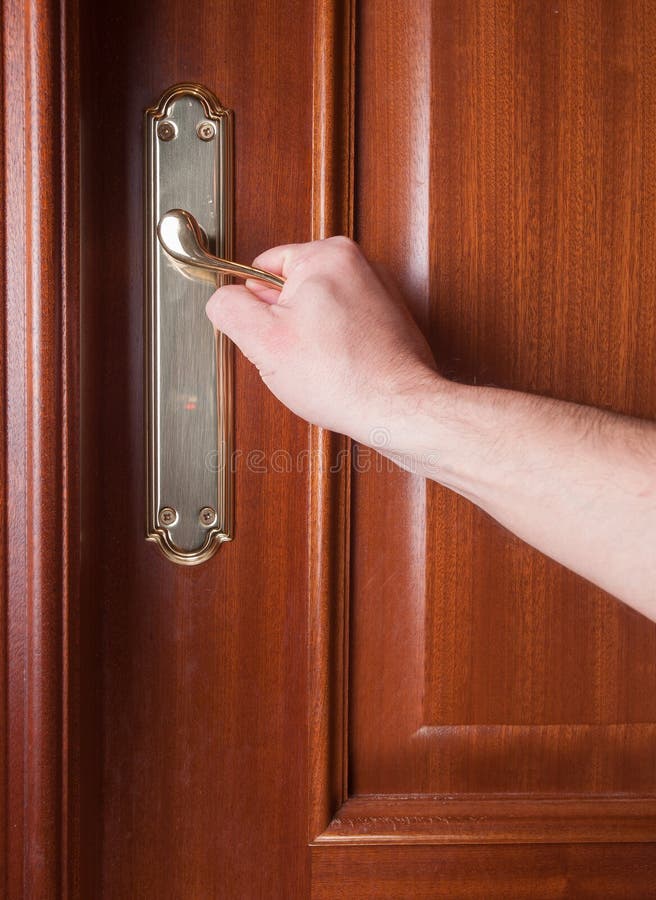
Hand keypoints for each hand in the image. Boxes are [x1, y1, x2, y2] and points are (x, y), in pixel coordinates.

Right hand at [205, 237, 437, 446]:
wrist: (397, 410)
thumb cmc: (342, 378)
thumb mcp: (262, 341)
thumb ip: (229, 309)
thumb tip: (223, 300)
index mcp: (326, 254)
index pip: (263, 266)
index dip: (255, 305)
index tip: (268, 334)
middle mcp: (358, 264)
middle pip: (291, 290)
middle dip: (284, 324)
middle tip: (295, 355)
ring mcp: (378, 291)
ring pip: (317, 312)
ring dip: (309, 339)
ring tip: (320, 366)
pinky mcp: (389, 319)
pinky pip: (343, 328)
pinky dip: (335, 348)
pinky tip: (338, 370)